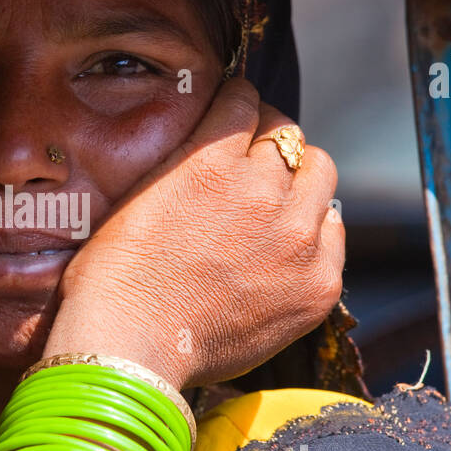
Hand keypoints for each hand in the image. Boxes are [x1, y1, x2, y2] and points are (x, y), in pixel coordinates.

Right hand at [43, 78, 343, 389]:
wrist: (131, 349)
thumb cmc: (116, 277)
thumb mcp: (140, 194)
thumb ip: (186, 160)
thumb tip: (214, 144)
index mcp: (213, 162)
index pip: (246, 101)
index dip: (237, 105)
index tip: (233, 116)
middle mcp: (265, 192)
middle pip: (291, 136)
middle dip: (270, 142)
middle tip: (252, 164)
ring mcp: (298, 240)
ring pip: (321, 177)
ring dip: (297, 183)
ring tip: (272, 207)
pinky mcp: (317, 284)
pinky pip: (334, 235)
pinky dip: (313, 234)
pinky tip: (283, 249)